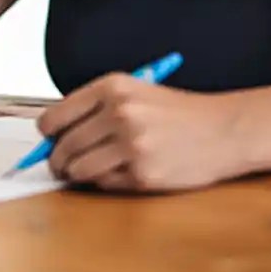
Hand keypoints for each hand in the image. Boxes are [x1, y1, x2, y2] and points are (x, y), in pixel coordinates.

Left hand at [37, 73, 245, 191]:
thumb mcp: (135, 93)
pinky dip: (104, 182)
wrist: (224, 130)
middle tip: (59, 165)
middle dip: (56, 160)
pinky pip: (104, 184)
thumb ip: (96, 108)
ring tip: (84, 171)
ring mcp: (132, 145)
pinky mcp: (143, 174)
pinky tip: (119, 173)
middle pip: (64, 146)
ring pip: (78, 169)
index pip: (55, 116)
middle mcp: (120, 113)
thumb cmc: (178, 113)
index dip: (46, 134)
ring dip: (75, 174)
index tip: (47, 141)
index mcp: (113, 87)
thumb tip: (53, 134)